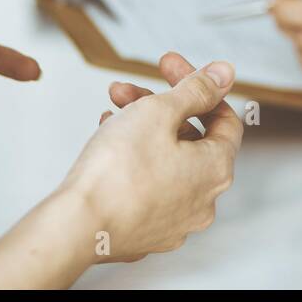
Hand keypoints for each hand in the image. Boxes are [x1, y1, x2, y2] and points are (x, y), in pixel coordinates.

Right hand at [0, 53, 241, 287]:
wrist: (76, 226)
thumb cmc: (117, 172)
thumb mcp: (160, 111)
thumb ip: (196, 89)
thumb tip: (224, 74)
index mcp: (215, 169)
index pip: (225, 120)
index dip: (199, 88)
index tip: (170, 69)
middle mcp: (203, 200)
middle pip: (190, 138)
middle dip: (159, 105)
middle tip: (128, 89)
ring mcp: (176, 221)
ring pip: (167, 160)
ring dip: (143, 129)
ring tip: (111, 112)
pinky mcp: (147, 232)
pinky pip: (149, 185)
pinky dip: (134, 159)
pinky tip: (108, 141)